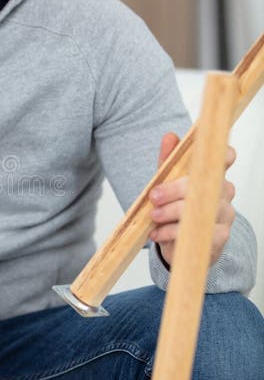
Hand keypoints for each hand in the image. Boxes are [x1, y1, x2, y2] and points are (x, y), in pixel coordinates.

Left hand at [149, 132, 235, 267]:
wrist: (179, 243)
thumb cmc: (176, 207)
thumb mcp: (168, 182)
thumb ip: (169, 160)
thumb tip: (170, 137)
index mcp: (213, 175)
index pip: (226, 157)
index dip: (220, 153)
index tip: (201, 154)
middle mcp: (224, 192)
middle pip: (205, 184)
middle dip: (175, 189)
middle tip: (153, 196)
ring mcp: (225, 214)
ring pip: (201, 208)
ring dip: (172, 212)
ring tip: (153, 216)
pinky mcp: (220, 236)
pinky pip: (198, 231)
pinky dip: (173, 232)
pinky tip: (158, 232)